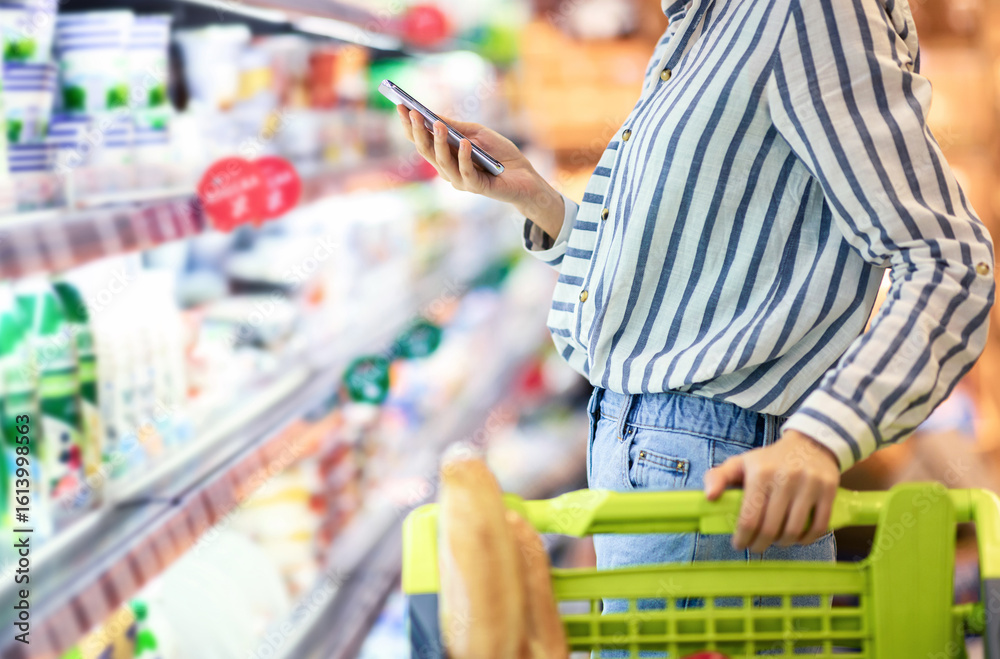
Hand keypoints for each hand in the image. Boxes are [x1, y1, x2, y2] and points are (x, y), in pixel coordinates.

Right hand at [396, 105, 564, 238]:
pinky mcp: (477, 187)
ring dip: (439, 142)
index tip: (400, 105)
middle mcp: (448, 170)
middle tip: (412, 113)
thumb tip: (434, 116)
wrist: (525, 176)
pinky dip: (464, 157)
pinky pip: (466, 172)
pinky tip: (464, 143)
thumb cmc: (500, 154)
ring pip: (442, 162)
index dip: (410, 125)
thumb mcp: (477, 134)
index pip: (422, 141)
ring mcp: (460, 180)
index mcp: (445, 156)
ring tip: (437, 124)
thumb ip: (457, 127)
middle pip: (427, 151)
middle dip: (418, 131)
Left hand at [704, 430, 839, 552]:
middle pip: (771, 528)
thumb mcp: (741, 463)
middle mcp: (786, 477)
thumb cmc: (770, 459)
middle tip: (756, 547)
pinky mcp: (828, 490)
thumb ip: (717, 477)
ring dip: (783, 543)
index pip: (750, 518)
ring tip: (775, 541)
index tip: (739, 544)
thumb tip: (709, 497)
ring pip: (794, 531)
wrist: (810, 443)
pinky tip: (797, 538)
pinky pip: (819, 526)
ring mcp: (809, 484)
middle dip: (760, 544)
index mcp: (760, 472)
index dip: (743, 538)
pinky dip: (806, 539)